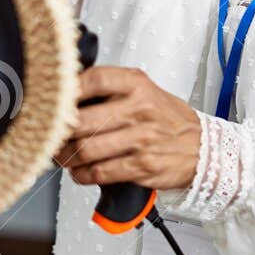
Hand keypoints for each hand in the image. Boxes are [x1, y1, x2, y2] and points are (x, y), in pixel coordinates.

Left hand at [54, 66, 200, 190]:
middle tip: (51, 136)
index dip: (68, 91)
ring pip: (87, 149)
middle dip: (59, 132)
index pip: (94, 80)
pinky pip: (100, 172)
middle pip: (82, 120)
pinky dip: (83, 175)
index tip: (54, 101)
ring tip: (64, 157)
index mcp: (137, 85)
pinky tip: (81, 172)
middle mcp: (139, 109)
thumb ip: (111, 89)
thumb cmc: (168, 119)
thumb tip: (67, 96)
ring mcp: (142, 139)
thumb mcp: (145, 91)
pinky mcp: (142, 165)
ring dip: (67, 157)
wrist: (203, 148)